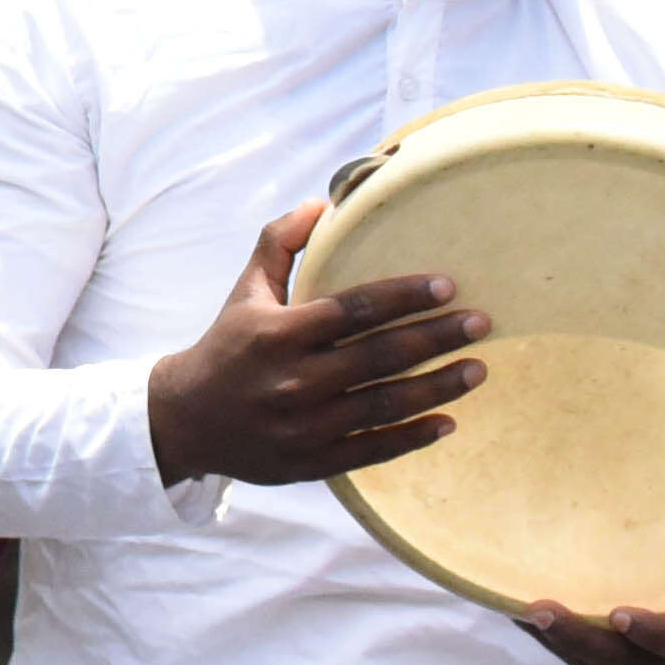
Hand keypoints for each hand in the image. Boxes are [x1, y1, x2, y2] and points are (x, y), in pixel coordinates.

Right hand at [142, 204, 484, 489]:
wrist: (184, 420)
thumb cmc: (226, 346)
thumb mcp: (244, 291)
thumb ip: (279, 244)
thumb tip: (320, 204)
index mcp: (278, 332)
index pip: (353, 309)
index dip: (403, 296)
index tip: (447, 286)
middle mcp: (293, 380)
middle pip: (379, 356)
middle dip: (436, 337)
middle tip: (480, 323)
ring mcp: (304, 425)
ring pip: (385, 404)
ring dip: (437, 386)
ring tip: (478, 369)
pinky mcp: (311, 461)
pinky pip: (373, 449)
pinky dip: (413, 437)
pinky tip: (448, 422)